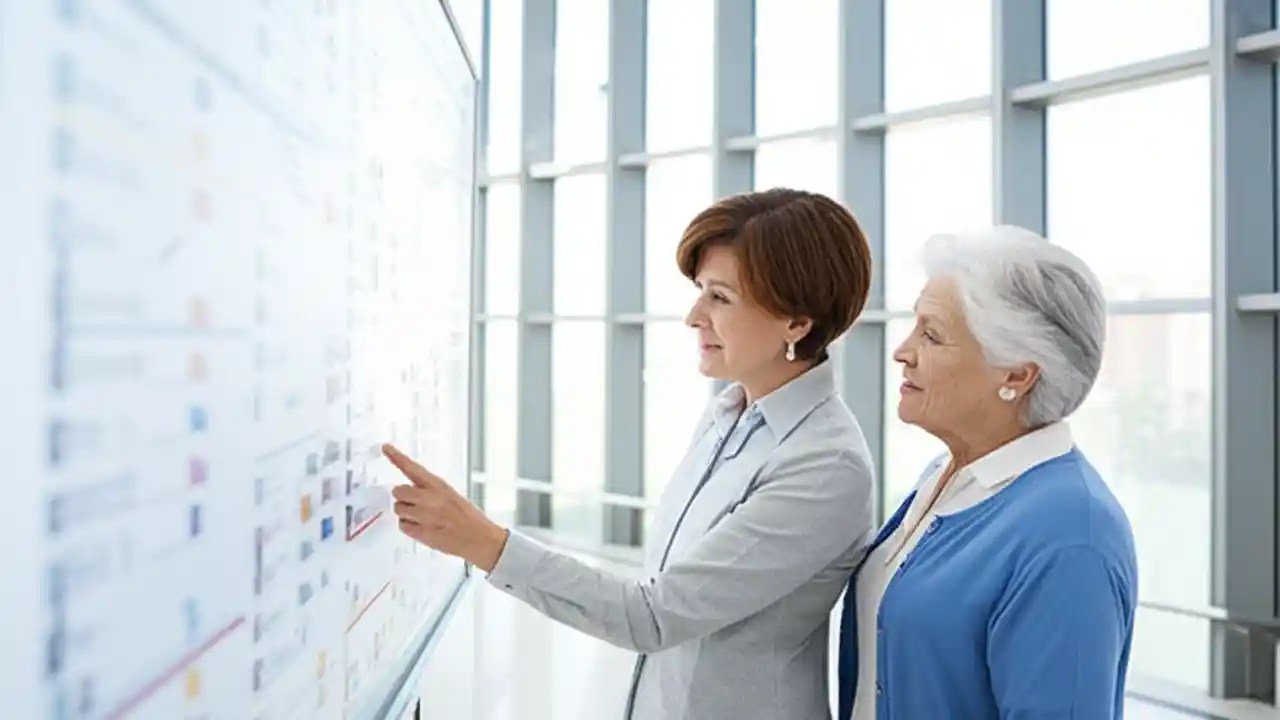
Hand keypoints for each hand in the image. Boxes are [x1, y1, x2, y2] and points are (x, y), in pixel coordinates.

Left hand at [383, 443, 508, 571]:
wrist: (479, 538)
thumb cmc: (469, 518)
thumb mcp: (452, 495)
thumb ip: (432, 491)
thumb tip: (414, 492)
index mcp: (438, 486)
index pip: (412, 467)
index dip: (396, 457)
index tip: (386, 448)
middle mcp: (429, 499)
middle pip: (398, 491)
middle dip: (404, 497)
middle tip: (415, 504)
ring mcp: (423, 516)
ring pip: (398, 509)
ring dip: (406, 512)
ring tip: (422, 517)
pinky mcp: (421, 532)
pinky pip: (402, 525)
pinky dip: (409, 526)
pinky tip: (422, 527)